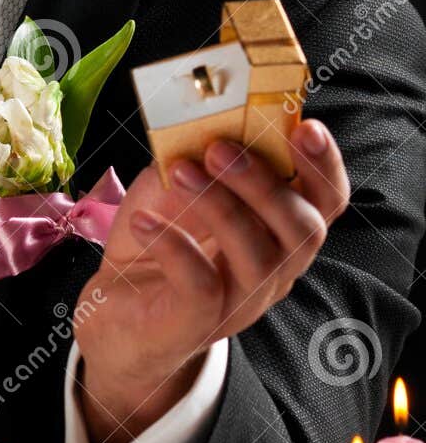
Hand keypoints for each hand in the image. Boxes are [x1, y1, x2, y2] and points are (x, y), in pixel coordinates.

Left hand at [75, 120, 349, 442]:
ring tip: (181, 172)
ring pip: (257, 257)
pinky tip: (142, 222)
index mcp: (279, 230)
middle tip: (222, 147)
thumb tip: (206, 119)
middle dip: (266, 183)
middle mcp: (274, 270)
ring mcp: (239, 301)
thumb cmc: (156, 241)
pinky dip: (173, 247)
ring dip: (220, 206)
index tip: (305, 127)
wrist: (116, 313)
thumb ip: (196, 156)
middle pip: (303, 230)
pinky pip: (200, 284)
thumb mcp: (176, 187)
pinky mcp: (197, 323)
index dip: (325, 164)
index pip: (326, 201)